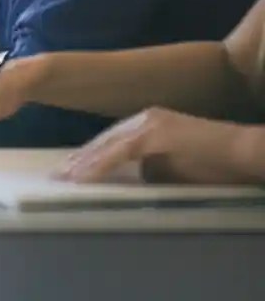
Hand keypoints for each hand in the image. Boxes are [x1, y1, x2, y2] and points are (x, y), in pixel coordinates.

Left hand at [56, 108, 264, 184]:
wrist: (245, 154)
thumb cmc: (215, 165)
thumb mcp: (172, 169)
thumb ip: (148, 170)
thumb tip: (129, 182)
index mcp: (145, 124)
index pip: (108, 141)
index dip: (86, 158)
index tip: (67, 174)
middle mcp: (142, 118)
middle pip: (101, 141)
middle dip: (77, 160)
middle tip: (56, 178)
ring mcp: (149, 122)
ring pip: (106, 145)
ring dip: (83, 164)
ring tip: (63, 181)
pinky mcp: (157, 132)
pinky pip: (120, 151)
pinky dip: (100, 166)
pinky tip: (84, 178)